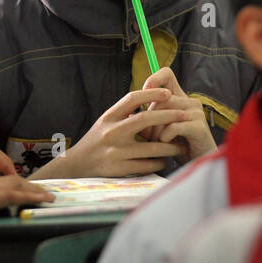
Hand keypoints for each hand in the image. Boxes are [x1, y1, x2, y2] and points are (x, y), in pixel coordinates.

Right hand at [58, 87, 188, 177]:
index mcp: (109, 117)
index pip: (131, 98)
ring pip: (151, 148)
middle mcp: (112, 132)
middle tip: (185, 115)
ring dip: (169, 146)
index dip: (151, 93)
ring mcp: (115, 151)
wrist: (76, 165)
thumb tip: (150, 99)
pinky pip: (146, 165)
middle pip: (145, 120)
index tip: (168, 93)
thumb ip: (124, 113)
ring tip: (180, 144)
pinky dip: (159, 162)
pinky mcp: (119, 169)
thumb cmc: (96, 141)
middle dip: (168, 116)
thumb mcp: (106, 122)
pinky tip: (165, 161)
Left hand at [141, 67, 215, 160]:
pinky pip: (174, 126)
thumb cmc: (176, 146)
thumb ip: (146, 120)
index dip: (153, 80)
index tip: (144, 98)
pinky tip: (165, 143)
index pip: (167, 74)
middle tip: (148, 135)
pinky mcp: (199, 127)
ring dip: (156, 129)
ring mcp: (196, 113)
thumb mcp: (158, 130)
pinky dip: (164, 136)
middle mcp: (190, 102)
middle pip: (161, 98)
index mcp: (180, 98)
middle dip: (150, 117)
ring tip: (156, 141)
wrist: (197, 163)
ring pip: (166, 112)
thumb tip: (129, 114)